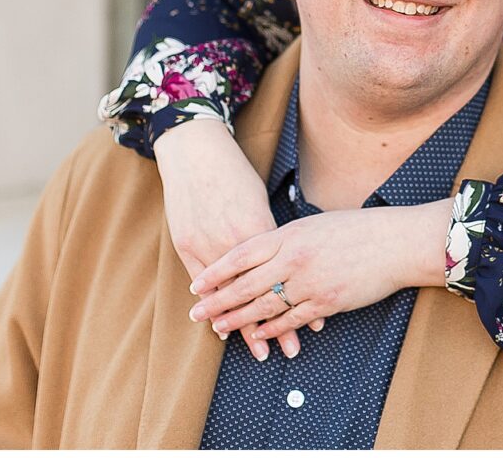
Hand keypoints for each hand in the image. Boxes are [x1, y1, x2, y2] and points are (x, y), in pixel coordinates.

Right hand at [152, 118, 316, 358]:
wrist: (195, 152)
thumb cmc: (233, 174)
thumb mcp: (259, 202)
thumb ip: (273, 233)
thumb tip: (291, 258)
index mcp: (259, 228)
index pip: (283, 274)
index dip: (298, 300)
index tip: (315, 323)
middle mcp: (234, 241)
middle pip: (259, 292)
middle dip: (276, 325)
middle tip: (292, 351)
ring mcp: (208, 244)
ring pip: (231, 296)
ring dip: (244, 326)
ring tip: (261, 351)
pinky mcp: (187, 245)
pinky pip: (204, 285)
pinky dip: (217, 307)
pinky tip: (223, 329)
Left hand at [188, 198, 452, 341]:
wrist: (395, 242)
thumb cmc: (358, 229)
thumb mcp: (315, 224)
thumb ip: (287, 239)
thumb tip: (262, 250)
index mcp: (289, 235)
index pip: (241, 255)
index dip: (216, 271)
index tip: (198, 283)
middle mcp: (294, 259)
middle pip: (245, 284)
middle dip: (217, 300)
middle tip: (196, 313)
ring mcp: (309, 283)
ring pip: (264, 306)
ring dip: (239, 319)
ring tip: (219, 327)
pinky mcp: (326, 302)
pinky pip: (292, 319)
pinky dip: (273, 328)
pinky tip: (259, 334)